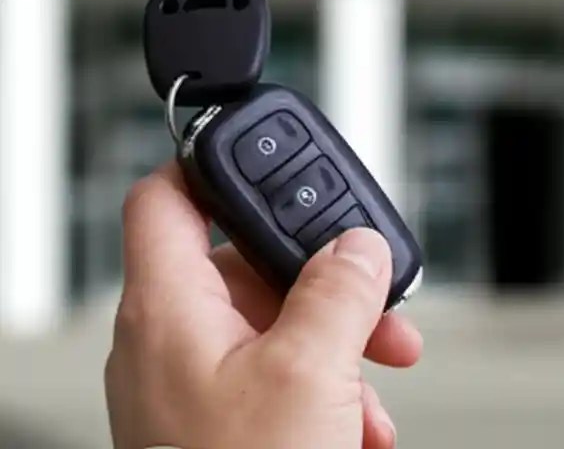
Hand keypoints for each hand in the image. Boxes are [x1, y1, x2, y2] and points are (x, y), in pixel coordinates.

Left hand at [105, 164, 421, 448]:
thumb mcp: (309, 372)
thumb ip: (338, 293)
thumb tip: (358, 247)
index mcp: (168, 311)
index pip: (166, 197)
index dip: (216, 163)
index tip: (276, 156)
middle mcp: (169, 344)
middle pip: (246, 265)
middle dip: (325, 276)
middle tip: (372, 288)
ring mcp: (190, 387)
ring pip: (274, 325)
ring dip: (339, 339)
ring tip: (382, 363)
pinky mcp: (215, 424)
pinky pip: (275, 378)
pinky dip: (324, 386)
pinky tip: (359, 418)